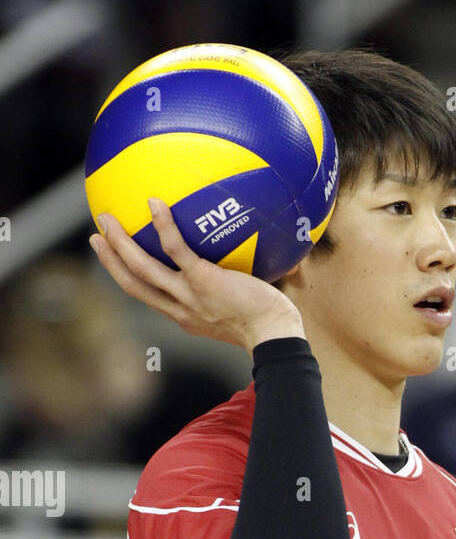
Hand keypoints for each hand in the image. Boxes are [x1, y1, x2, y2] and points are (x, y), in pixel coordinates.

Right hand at [88, 198, 304, 353]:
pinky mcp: (203, 281)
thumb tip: (245, 260)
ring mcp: (189, 296)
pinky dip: (163, 226)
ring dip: (119, 243)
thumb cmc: (268, 323)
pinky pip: (176, 250)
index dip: (127, 278)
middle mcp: (180, 310)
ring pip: (142, 269)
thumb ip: (230, 289)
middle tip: (96, 236)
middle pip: (133, 284)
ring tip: (106, 218)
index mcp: (185, 317)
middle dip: (110, 260)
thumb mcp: (239, 309)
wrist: (276, 335)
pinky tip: (155, 203)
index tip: (115, 261)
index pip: (149, 297)